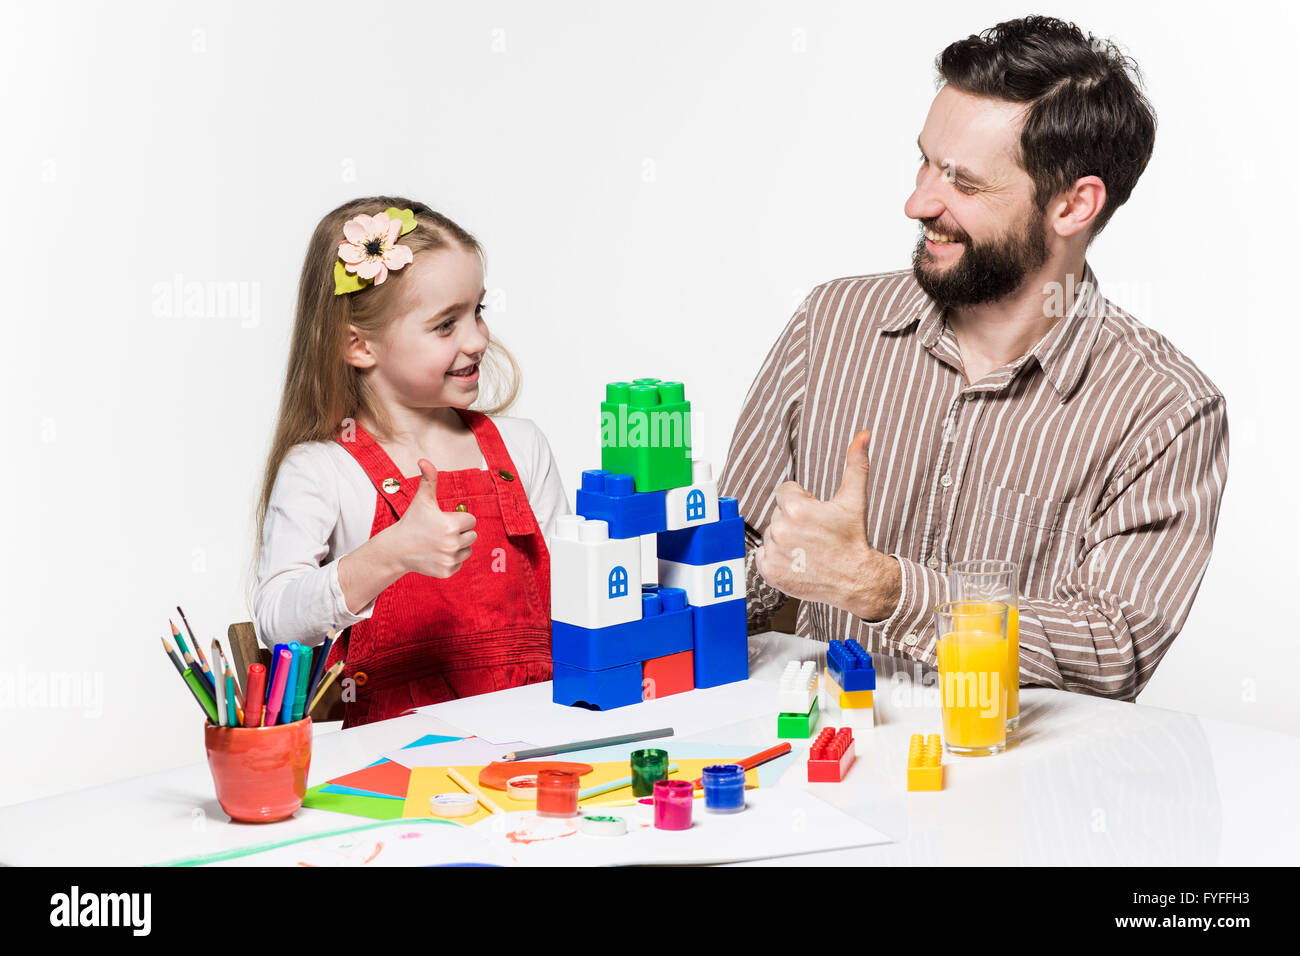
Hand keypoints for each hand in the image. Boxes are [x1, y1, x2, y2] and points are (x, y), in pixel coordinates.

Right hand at [390, 459, 476, 577]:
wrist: (397, 549)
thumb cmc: (412, 521)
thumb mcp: (422, 500)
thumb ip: (429, 479)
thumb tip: (424, 460)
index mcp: (451, 525)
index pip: (471, 520)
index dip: (459, 518)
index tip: (444, 520)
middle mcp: (452, 544)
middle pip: (472, 535)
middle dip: (460, 532)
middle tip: (441, 532)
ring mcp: (450, 559)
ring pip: (468, 549)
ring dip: (458, 546)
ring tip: (439, 543)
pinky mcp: (447, 571)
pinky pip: (460, 563)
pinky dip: (451, 559)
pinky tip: (437, 554)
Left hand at [754, 430, 899, 619]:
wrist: (855, 579)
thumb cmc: (853, 538)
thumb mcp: (854, 499)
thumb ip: (855, 464)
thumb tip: (863, 435)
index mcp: (796, 508)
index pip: (785, 492)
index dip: (803, 501)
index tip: (817, 514)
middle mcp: (780, 529)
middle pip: (779, 513)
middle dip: (794, 519)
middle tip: (815, 533)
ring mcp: (773, 552)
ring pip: (772, 534)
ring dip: (786, 538)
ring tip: (808, 548)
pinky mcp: (769, 571)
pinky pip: (763, 555)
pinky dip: (777, 558)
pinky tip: (797, 560)